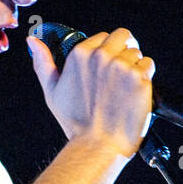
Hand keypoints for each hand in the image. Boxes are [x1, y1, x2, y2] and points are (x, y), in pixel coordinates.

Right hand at [27, 27, 153, 157]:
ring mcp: (122, 66)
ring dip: (136, 66)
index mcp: (81, 54)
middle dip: (126, 49)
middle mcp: (102, 56)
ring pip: (137, 53)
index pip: (104, 37)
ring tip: (127, 88)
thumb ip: (43, 64)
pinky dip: (146, 77)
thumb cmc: (76, 123)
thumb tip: (33, 41)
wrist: (97, 146)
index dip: (109, 50)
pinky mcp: (140, 79)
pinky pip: (149, 65)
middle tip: (124, 70)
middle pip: (124, 37)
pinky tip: (136, 93)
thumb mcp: (52, 92)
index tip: (109, 66)